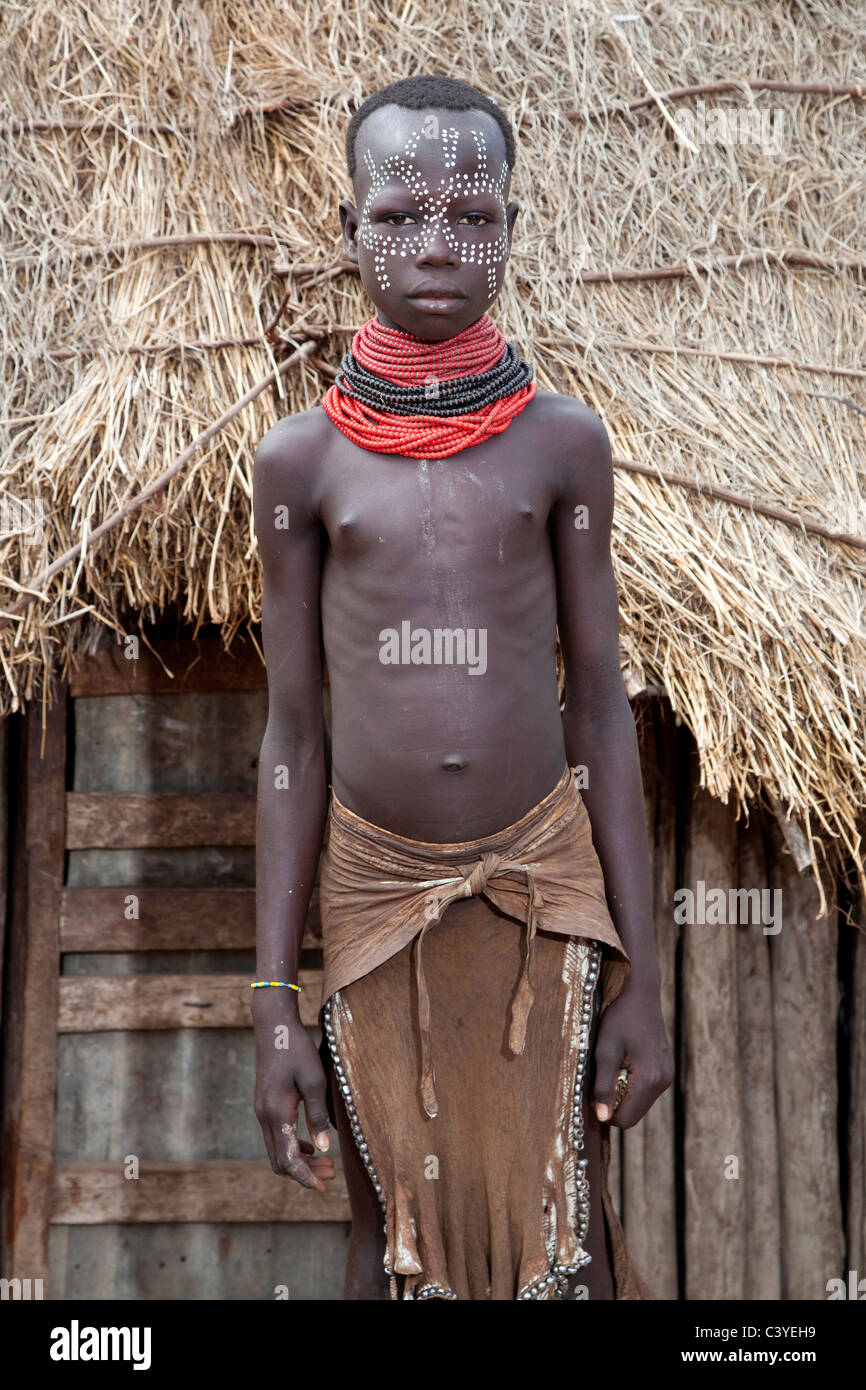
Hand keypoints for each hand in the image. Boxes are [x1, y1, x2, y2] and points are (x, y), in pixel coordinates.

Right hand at [253, 993, 334, 1191]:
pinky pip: (275, 1136)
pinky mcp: (264, 1105)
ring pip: (276, 1150)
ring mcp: (261, 1111)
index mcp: (277, 1113)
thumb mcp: (315, 1080)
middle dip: (304, 1172)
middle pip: (280, 1160)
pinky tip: (310, 1144)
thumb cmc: (296, 1049)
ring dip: (299, 1160)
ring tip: (325, 1163)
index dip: (304, 1177)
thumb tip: (324, 1149)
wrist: (273, 1026)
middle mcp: (264, 1116)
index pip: (287, 1159)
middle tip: (330, 1174)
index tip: (321, 1188)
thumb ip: (318, 1115)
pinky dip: (292, 1146)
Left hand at [592, 979, 673, 1129]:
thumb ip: (604, 1086)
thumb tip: (602, 1117)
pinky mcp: (666, 1068)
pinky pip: (647, 1090)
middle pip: (634, 1114)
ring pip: (640, 1103)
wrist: (640, 993)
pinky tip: (625, 1061)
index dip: (605, 1112)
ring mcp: (668, 1075)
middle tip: (602, 1078)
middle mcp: (663, 1081)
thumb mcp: (605, 1051)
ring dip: (624, 1093)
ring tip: (614, 1066)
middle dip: (615, 1104)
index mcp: (649, 1079)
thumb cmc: (618, 1019)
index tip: (593, 1092)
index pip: (625, 1119)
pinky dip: (633, 1085)